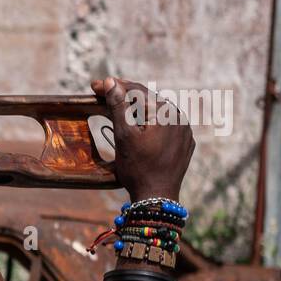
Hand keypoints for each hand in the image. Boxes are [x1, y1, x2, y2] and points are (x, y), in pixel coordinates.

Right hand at [92, 77, 194, 202]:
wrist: (157, 197)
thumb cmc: (137, 168)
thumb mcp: (123, 136)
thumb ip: (118, 106)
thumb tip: (111, 82)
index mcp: (165, 112)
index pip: (136, 91)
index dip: (114, 86)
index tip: (94, 86)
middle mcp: (180, 117)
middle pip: (148, 99)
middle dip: (126, 95)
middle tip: (103, 92)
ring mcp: (185, 130)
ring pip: (158, 112)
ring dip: (138, 108)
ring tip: (119, 106)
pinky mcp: (185, 143)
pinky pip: (166, 126)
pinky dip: (151, 122)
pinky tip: (140, 125)